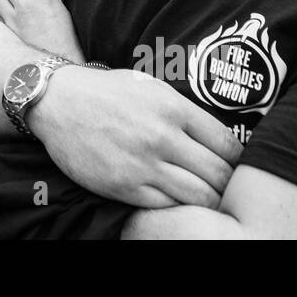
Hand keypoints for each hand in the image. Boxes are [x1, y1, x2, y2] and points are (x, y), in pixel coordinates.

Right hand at [31, 67, 243, 209]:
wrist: (57, 101)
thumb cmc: (106, 91)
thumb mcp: (151, 88)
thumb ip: (184, 111)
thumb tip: (217, 137)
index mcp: (174, 108)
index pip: (228, 145)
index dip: (240, 163)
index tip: (235, 168)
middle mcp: (162, 136)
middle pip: (219, 175)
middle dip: (227, 187)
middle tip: (225, 190)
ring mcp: (143, 164)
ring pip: (198, 197)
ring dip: (206, 202)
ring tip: (203, 200)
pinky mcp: (123, 186)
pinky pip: (166, 207)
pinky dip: (176, 208)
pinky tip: (174, 201)